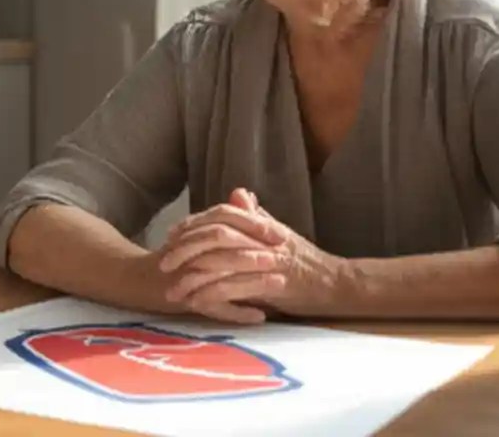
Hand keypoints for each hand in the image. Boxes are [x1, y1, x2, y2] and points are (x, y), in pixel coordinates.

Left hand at [162, 189, 345, 318]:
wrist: (335, 283)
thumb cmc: (306, 260)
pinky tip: (197, 304)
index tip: (171, 235)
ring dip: (193, 278)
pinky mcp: (271, 283)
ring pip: (220, 263)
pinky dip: (213, 295)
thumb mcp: (279, 232)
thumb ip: (255, 216)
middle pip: (214, 237)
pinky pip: (235, 288)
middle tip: (163, 263)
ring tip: (172, 292)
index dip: (193, 224)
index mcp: (261, 224)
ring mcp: (266, 260)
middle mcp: (261, 238)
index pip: (220, 216)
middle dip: (184, 250)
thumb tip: (238, 193)